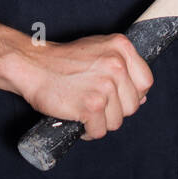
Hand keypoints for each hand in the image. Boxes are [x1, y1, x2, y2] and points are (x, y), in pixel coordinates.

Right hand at [15, 33, 152, 139]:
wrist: (31, 65)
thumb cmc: (62, 61)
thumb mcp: (98, 50)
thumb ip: (121, 67)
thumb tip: (142, 97)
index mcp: (121, 47)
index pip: (145, 81)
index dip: (133, 94)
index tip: (116, 96)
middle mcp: (117, 64)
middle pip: (133, 105)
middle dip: (115, 110)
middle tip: (94, 102)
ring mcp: (105, 85)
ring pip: (117, 121)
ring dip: (100, 122)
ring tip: (84, 110)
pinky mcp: (92, 105)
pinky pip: (100, 131)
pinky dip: (88, 131)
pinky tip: (78, 119)